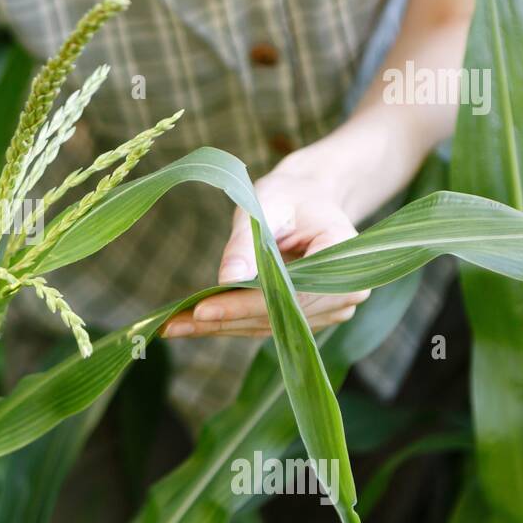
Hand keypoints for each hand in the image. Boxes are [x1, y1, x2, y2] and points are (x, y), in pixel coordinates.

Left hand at [161, 157, 369, 338]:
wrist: (310, 198)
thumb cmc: (290, 195)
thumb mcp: (266, 204)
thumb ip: (247, 242)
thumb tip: (227, 280)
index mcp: (345, 256)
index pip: (291, 293)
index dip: (244, 305)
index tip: (201, 310)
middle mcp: (348, 291)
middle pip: (279, 316)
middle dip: (225, 320)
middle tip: (174, 324)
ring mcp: (333, 308)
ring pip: (270, 326)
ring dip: (221, 328)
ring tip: (175, 327)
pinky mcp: (312, 316)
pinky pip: (268, 323)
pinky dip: (231, 323)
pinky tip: (193, 324)